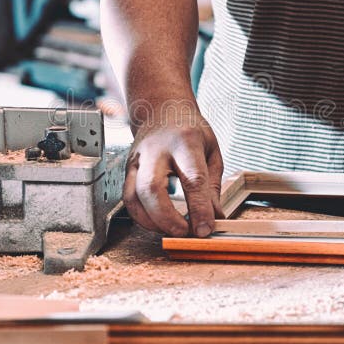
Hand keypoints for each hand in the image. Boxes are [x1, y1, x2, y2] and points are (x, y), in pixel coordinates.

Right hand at [123, 107, 223, 236]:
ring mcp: (137, 160)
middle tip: (185, 233)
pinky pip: (128, 199)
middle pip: (152, 189)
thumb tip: (215, 219)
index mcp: (184, 141)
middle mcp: (156, 150)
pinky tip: (158, 224)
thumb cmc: (189, 130)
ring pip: (134, 197)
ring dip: (152, 222)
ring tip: (173, 231)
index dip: (199, 209)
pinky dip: (142, 217)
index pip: (192, 179)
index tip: (205, 229)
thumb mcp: (211, 151)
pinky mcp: (127, 170)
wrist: (161, 109)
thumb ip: (212, 186)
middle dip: (167, 218)